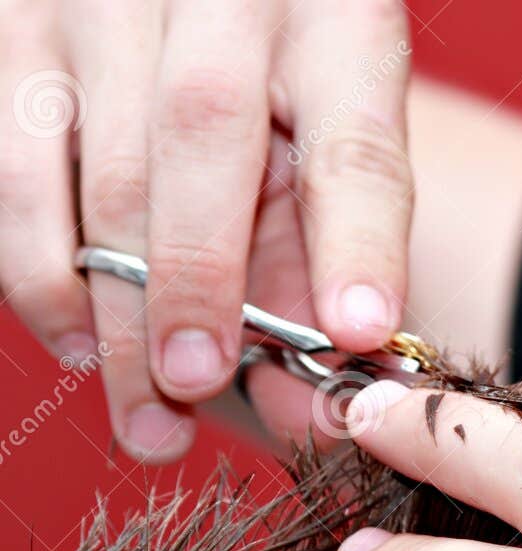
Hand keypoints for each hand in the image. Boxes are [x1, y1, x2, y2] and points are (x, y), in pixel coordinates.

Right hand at [0, 0, 413, 461]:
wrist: (194, 2)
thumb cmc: (280, 84)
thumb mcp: (330, 145)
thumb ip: (329, 260)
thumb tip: (314, 406)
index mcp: (336, 22)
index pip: (353, 138)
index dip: (358, 244)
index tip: (359, 331)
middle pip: (203, 135)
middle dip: (197, 279)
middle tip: (196, 384)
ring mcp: (104, 3)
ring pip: (100, 162)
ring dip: (115, 305)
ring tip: (147, 409)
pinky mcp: (18, 32)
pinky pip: (13, 169)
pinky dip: (39, 268)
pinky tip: (76, 340)